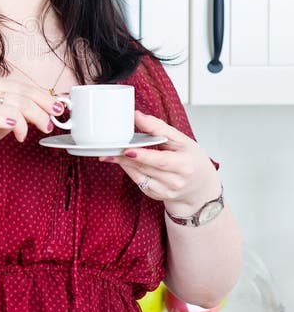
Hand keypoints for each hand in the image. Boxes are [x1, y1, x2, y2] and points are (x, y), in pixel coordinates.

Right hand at [0, 71, 60, 167]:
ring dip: (29, 123)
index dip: (44, 97)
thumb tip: (47, 109)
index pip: (24, 87)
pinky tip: (19, 132)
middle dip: (42, 111)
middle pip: (23, 96)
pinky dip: (12, 123)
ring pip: (15, 107)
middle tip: (50, 124)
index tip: (57, 108)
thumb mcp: (3, 116)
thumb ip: (20, 109)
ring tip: (27, 135)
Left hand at [99, 110, 220, 217]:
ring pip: (139, 176)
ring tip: (109, 154)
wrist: (200, 186)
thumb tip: (137, 115)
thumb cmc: (191, 159)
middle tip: (110, 149)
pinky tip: (123, 162)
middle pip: (146, 167)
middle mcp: (176, 180)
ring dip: (123, 164)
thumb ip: (159, 127)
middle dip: (126, 157)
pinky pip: (139, 182)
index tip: (128, 150)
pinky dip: (129, 171)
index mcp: (184, 164)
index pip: (161, 160)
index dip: (144, 156)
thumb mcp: (181, 140)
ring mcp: (166, 191)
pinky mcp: (157, 196)